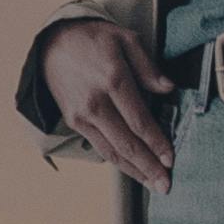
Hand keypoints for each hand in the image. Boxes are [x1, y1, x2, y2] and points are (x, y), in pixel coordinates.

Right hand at [38, 18, 173, 190]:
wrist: (52, 44)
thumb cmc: (92, 39)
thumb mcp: (126, 40)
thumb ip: (148, 67)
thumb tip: (168, 89)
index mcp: (113, 80)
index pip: (140, 121)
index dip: (157, 143)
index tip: (171, 158)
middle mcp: (96, 104)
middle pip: (127, 143)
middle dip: (148, 167)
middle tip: (165, 184)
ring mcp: (83, 116)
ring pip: (112, 151)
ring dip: (134, 171)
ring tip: (151, 184)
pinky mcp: (75, 122)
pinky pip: (100, 146)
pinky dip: (116, 161)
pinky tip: (131, 169)